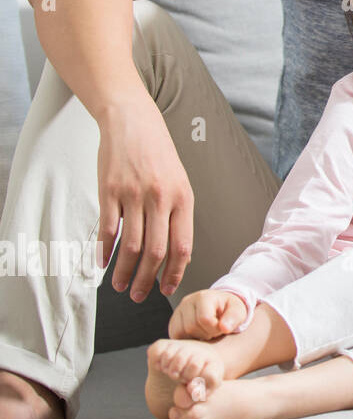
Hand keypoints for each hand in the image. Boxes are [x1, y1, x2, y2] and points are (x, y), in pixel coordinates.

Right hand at [96, 95, 194, 301]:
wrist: (133, 122)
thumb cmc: (159, 156)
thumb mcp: (179, 182)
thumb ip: (178, 215)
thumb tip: (176, 253)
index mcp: (183, 198)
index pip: (182, 246)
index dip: (174, 272)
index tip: (167, 288)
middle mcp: (160, 199)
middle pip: (155, 251)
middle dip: (147, 280)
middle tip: (139, 296)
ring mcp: (133, 195)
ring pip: (131, 246)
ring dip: (125, 271)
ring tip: (120, 286)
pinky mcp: (109, 191)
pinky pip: (107, 230)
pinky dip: (104, 251)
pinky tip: (102, 263)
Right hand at [167, 289, 246, 339]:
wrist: (220, 306)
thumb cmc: (229, 309)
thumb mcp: (238, 310)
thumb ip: (234, 318)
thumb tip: (225, 328)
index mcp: (204, 296)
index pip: (204, 319)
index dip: (214, 329)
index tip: (221, 328)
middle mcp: (187, 302)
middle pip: (191, 327)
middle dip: (206, 334)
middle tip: (214, 331)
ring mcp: (178, 311)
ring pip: (181, 333)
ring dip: (196, 338)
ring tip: (206, 332)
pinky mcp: (173, 322)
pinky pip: (175, 336)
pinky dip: (187, 340)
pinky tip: (198, 335)